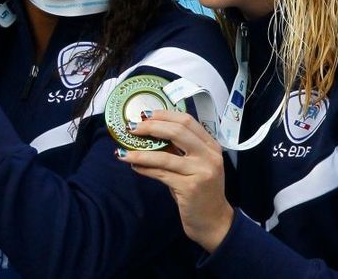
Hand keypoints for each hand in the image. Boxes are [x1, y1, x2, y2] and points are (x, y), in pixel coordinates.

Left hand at [116, 110, 233, 251]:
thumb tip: (148, 133)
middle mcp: (209, 156)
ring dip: (140, 153)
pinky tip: (134, 166)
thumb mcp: (195, 165)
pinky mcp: (190, 187)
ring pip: (164, 156)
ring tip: (123, 152)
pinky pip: (160, 173)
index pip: (187, 121)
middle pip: (177, 131)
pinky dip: (144, 168)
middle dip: (150, 127)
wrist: (214, 221)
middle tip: (132, 128)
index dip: (164, 115)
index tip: (145, 115)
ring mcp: (201, 172)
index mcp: (211, 146)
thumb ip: (179, 149)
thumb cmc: (200, 190)